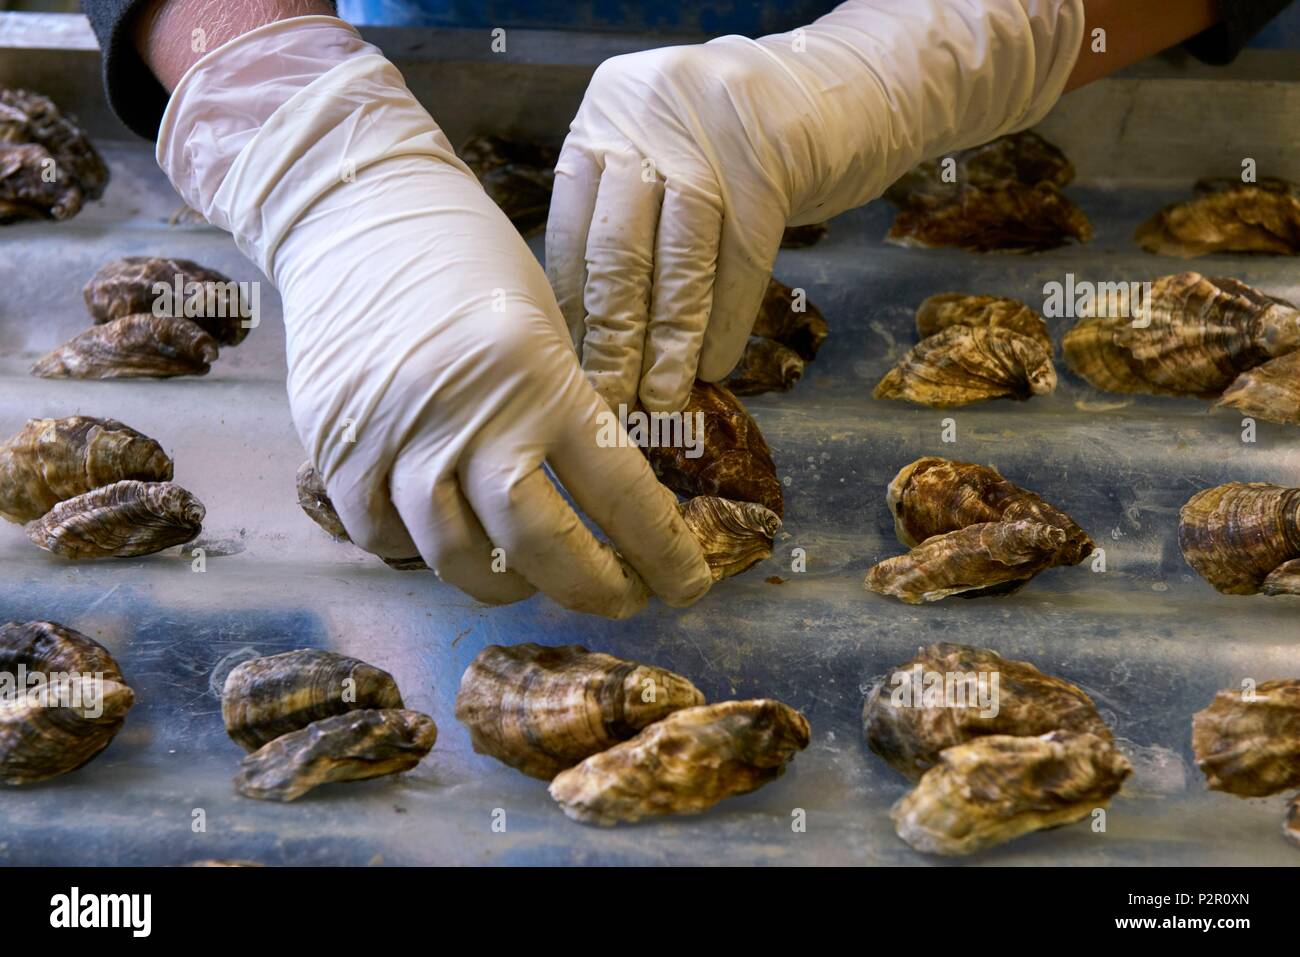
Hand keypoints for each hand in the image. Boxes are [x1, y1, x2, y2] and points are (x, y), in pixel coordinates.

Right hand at [157, 17, 712, 616]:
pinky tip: (444, 534)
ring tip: (529, 579)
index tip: (687, 586)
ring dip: (503, 584)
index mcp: (538, 374)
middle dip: (590, 589)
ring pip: (453, 556)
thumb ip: (564, 410)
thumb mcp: (543, 324)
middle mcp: (469, 413)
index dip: (661, 551)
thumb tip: (596, 502)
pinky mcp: (335, 446)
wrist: (356, 209)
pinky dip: (418, 551)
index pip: (617, 489)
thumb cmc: (468, 259)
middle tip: (620, 599)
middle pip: (535, 545)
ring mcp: (394, 435)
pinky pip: (379, 536)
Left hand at [547, 0, 1084, 413]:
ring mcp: (709, 131)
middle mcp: (647, 114)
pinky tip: (713, 366)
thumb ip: (625, 217)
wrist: (854, 86)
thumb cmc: (747, 139)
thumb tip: (590, 332)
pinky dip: (725, 323)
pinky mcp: (770, 157)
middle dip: (613, 341)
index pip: (571, 231)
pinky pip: (741, 262)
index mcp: (606, 114)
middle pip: (618, 250)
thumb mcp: (670, 157)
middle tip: (610, 405)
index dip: (574, 313)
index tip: (575, 374)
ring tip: (661, 400)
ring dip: (668, 345)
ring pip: (678, 263)